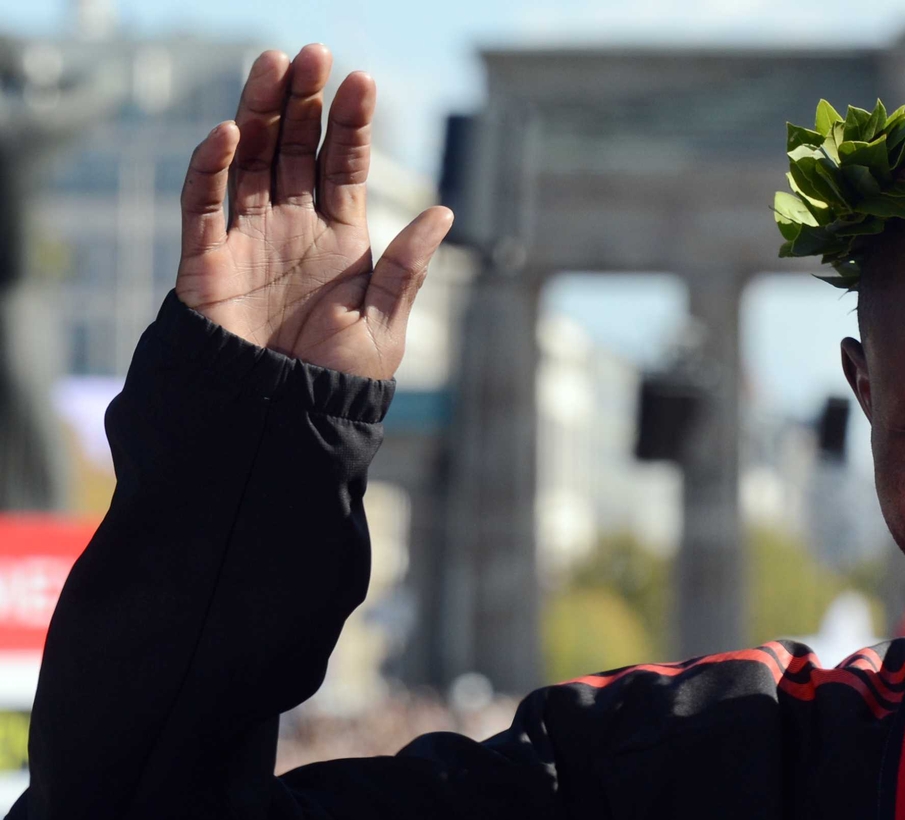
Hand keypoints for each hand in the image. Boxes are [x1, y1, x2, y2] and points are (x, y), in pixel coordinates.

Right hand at [175, 45, 452, 379]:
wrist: (283, 425)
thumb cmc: (336, 383)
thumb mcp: (383, 324)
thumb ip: (406, 268)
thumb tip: (445, 212)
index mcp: (339, 238)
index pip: (343, 164)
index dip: (351, 122)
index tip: (364, 80)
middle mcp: (292, 228)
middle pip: (295, 147)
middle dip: (304, 99)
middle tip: (314, 52)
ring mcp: (247, 239)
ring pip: (250, 158)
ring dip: (260, 111)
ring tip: (275, 64)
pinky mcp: (205, 260)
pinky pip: (203, 202)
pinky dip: (212, 166)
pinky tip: (233, 132)